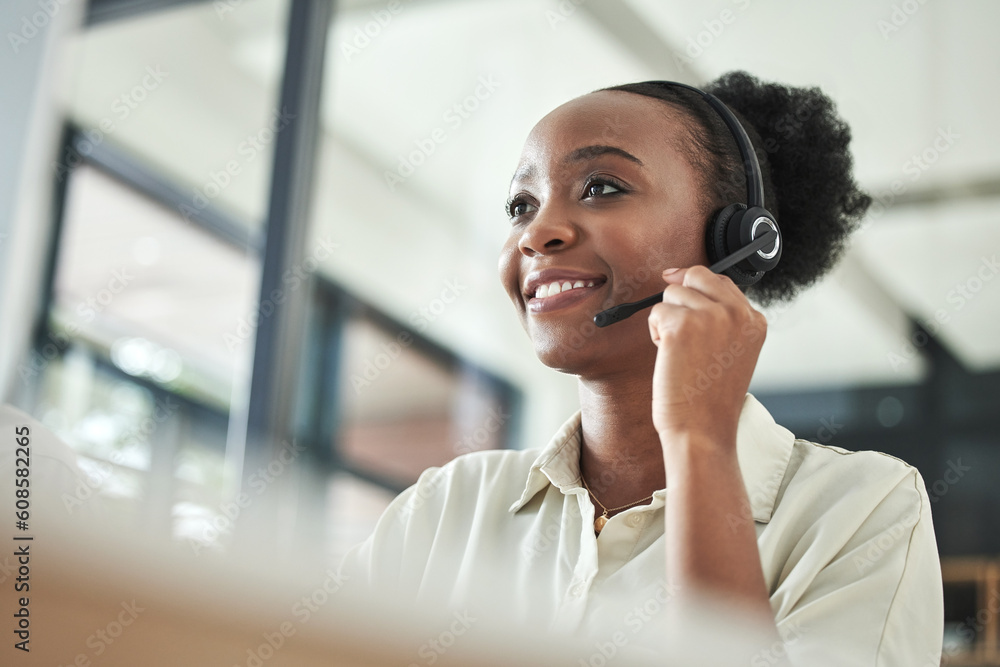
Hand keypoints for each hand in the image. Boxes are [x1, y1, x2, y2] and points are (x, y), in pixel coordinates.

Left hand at [647, 266, 766, 450]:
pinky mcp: (682, 325)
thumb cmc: (710, 398)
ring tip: (681, 354)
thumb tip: (677, 276)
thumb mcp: (730, 350)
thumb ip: (720, 316)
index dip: (696, 289)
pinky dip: (655, 333)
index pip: (720, 281)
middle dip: (680, 299)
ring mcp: (712, 316)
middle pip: (696, 276)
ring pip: (672, 294)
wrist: (702, 430)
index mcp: (755, 320)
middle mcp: (738, 313)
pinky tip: (670, 357)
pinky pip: (656, 312)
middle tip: (680, 335)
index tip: (685, 307)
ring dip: (667, 321)